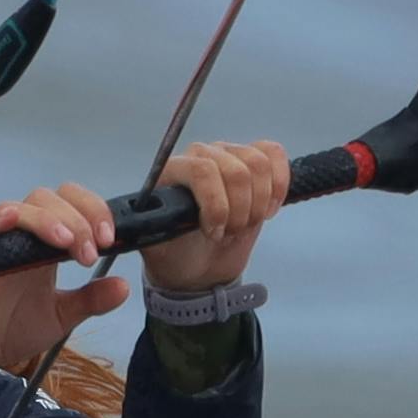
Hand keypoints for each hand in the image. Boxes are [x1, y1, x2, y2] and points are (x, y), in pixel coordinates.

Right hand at [0, 185, 122, 408]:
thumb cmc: (10, 331)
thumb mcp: (61, 316)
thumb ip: (90, 300)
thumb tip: (125, 286)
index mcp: (43, 245)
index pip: (69, 204)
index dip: (93, 211)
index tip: (111, 239)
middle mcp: (21, 237)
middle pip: (49, 197)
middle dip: (79, 217)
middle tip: (92, 251)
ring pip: (24, 207)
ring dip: (52, 220)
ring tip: (70, 246)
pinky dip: (8, 221)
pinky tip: (26, 229)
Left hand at [146, 138, 291, 297]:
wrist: (199, 263)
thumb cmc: (175, 253)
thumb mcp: (155, 245)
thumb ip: (148, 227)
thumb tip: (139, 217)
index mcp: (172, 170)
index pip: (202, 170)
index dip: (217, 205)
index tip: (213, 233)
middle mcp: (201, 154)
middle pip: (237, 171)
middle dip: (240, 212)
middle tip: (228, 235)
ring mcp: (229, 154)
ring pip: (259, 164)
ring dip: (258, 204)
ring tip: (244, 225)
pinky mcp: (254, 162)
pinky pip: (274, 154)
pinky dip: (279, 184)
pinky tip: (267, 208)